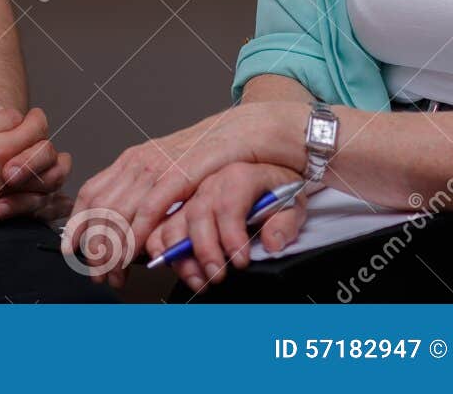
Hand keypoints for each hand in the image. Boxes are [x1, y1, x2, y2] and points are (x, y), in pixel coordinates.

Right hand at [0, 107, 54, 233]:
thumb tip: (9, 117)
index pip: (34, 131)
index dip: (36, 118)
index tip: (32, 115)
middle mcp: (1, 180)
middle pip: (47, 159)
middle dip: (46, 144)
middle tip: (36, 137)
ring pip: (46, 189)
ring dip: (50, 173)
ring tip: (44, 163)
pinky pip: (31, 214)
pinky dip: (47, 206)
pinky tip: (54, 201)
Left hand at [68, 102, 307, 286]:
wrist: (249, 130)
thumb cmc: (214, 155)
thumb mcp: (172, 171)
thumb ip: (152, 194)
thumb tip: (130, 227)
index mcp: (133, 159)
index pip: (92, 194)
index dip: (78, 226)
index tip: (74, 251)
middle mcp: (139, 161)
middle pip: (101, 208)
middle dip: (95, 248)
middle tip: (98, 275)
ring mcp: (158, 165)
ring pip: (119, 211)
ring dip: (112, 249)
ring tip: (113, 274)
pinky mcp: (180, 172)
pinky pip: (150, 207)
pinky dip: (136, 233)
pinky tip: (132, 254)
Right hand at [144, 162, 307, 293]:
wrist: (266, 174)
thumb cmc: (275, 190)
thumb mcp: (292, 202)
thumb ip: (285, 222)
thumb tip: (272, 241)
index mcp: (239, 176)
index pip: (229, 205)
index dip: (232, 236)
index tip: (241, 261)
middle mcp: (211, 183)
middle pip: (197, 215)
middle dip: (205, 251)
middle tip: (218, 275)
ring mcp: (192, 196)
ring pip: (173, 223)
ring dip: (182, 256)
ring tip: (199, 279)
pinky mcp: (181, 209)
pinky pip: (160, 228)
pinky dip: (162, 250)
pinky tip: (177, 267)